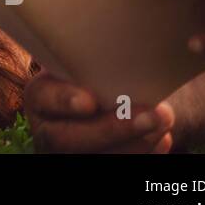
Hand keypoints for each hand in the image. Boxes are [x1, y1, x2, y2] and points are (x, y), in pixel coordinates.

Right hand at [24, 72, 172, 152]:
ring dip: (136, 143)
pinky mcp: (94, 161)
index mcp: (40, 97)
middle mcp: (48, 130)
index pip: (42, 97)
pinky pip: (116, 165)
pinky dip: (145, 154)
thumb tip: (119, 39)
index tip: (90, 101)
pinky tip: (161, 137)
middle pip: (68, 139)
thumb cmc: (98, 73)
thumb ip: (94, 58)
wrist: (113, 99)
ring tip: (164, 120)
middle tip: (151, 116)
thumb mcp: (87, 63)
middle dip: (113, 130)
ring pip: (96, 158)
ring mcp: (70, 153)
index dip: (64, 100)